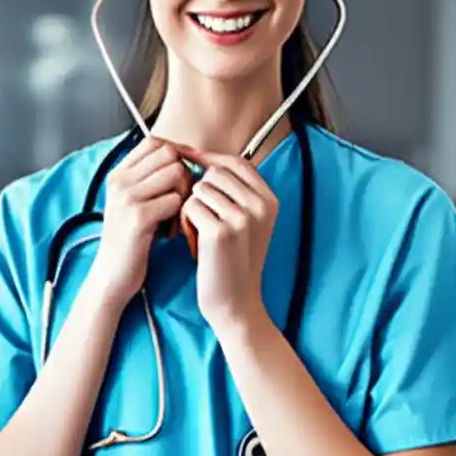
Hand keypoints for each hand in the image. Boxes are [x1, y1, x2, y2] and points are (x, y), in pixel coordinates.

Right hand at [92, 137, 196, 307]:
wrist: (111, 275)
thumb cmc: (129, 241)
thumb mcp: (130, 203)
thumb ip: (147, 179)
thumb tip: (180, 154)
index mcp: (117, 175)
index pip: (154, 142)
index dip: (176, 154)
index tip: (181, 176)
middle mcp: (119, 182)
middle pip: (169, 155)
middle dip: (184, 174)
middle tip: (179, 201)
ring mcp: (126, 198)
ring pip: (177, 174)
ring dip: (184, 194)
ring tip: (174, 216)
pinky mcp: (138, 217)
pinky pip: (176, 200)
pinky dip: (180, 215)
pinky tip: (170, 231)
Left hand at [176, 145, 276, 329]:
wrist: (235, 301)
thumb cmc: (231, 260)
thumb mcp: (244, 221)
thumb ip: (232, 190)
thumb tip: (197, 154)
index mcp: (270, 199)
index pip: (235, 161)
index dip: (209, 158)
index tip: (187, 157)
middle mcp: (261, 205)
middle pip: (215, 172)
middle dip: (199, 190)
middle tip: (199, 218)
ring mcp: (243, 217)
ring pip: (200, 188)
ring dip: (191, 206)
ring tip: (199, 231)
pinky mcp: (221, 231)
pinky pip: (189, 206)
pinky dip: (185, 221)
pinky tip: (193, 240)